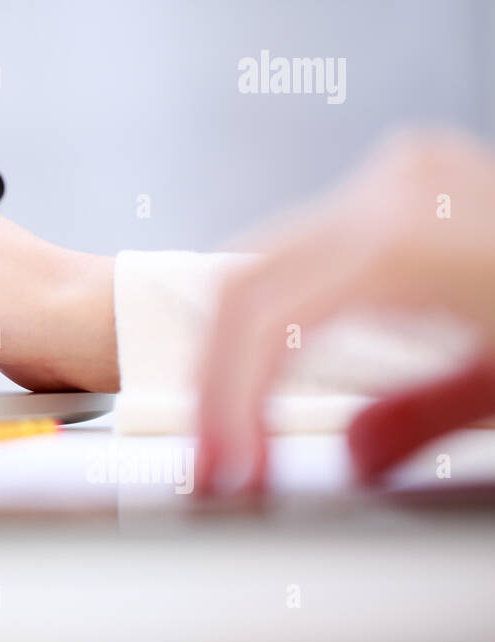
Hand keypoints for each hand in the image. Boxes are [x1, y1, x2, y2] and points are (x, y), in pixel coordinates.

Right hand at [197, 131, 494, 493]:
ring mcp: (400, 175)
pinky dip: (284, 317)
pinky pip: (305, 251)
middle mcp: (397, 186)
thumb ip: (421, 419)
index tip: (224, 465)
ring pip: (267, 262)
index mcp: (413, 232)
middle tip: (223, 458)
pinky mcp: (406, 184)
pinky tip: (287, 370)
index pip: (264, 309)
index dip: (225, 397)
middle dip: (221, 380)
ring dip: (244, 350)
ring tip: (245, 425)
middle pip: (249, 283)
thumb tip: (352, 453)